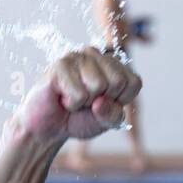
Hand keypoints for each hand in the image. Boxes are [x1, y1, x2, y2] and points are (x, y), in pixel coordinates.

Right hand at [17, 47, 141, 144]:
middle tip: (87, 102)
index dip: (120, 101)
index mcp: (113, 65)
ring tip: (74, 99)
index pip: (133, 82)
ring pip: (98, 85)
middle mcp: (96, 55)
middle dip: (103, 101)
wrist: (49, 127)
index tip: (104, 103)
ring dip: (85, 102)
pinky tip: (62, 97)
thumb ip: (114, 114)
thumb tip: (101, 102)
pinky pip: (79, 93)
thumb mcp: (107, 121)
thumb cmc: (79, 119)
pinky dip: (71, 103)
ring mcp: (77, 57)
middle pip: (117, 81)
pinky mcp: (60, 65)